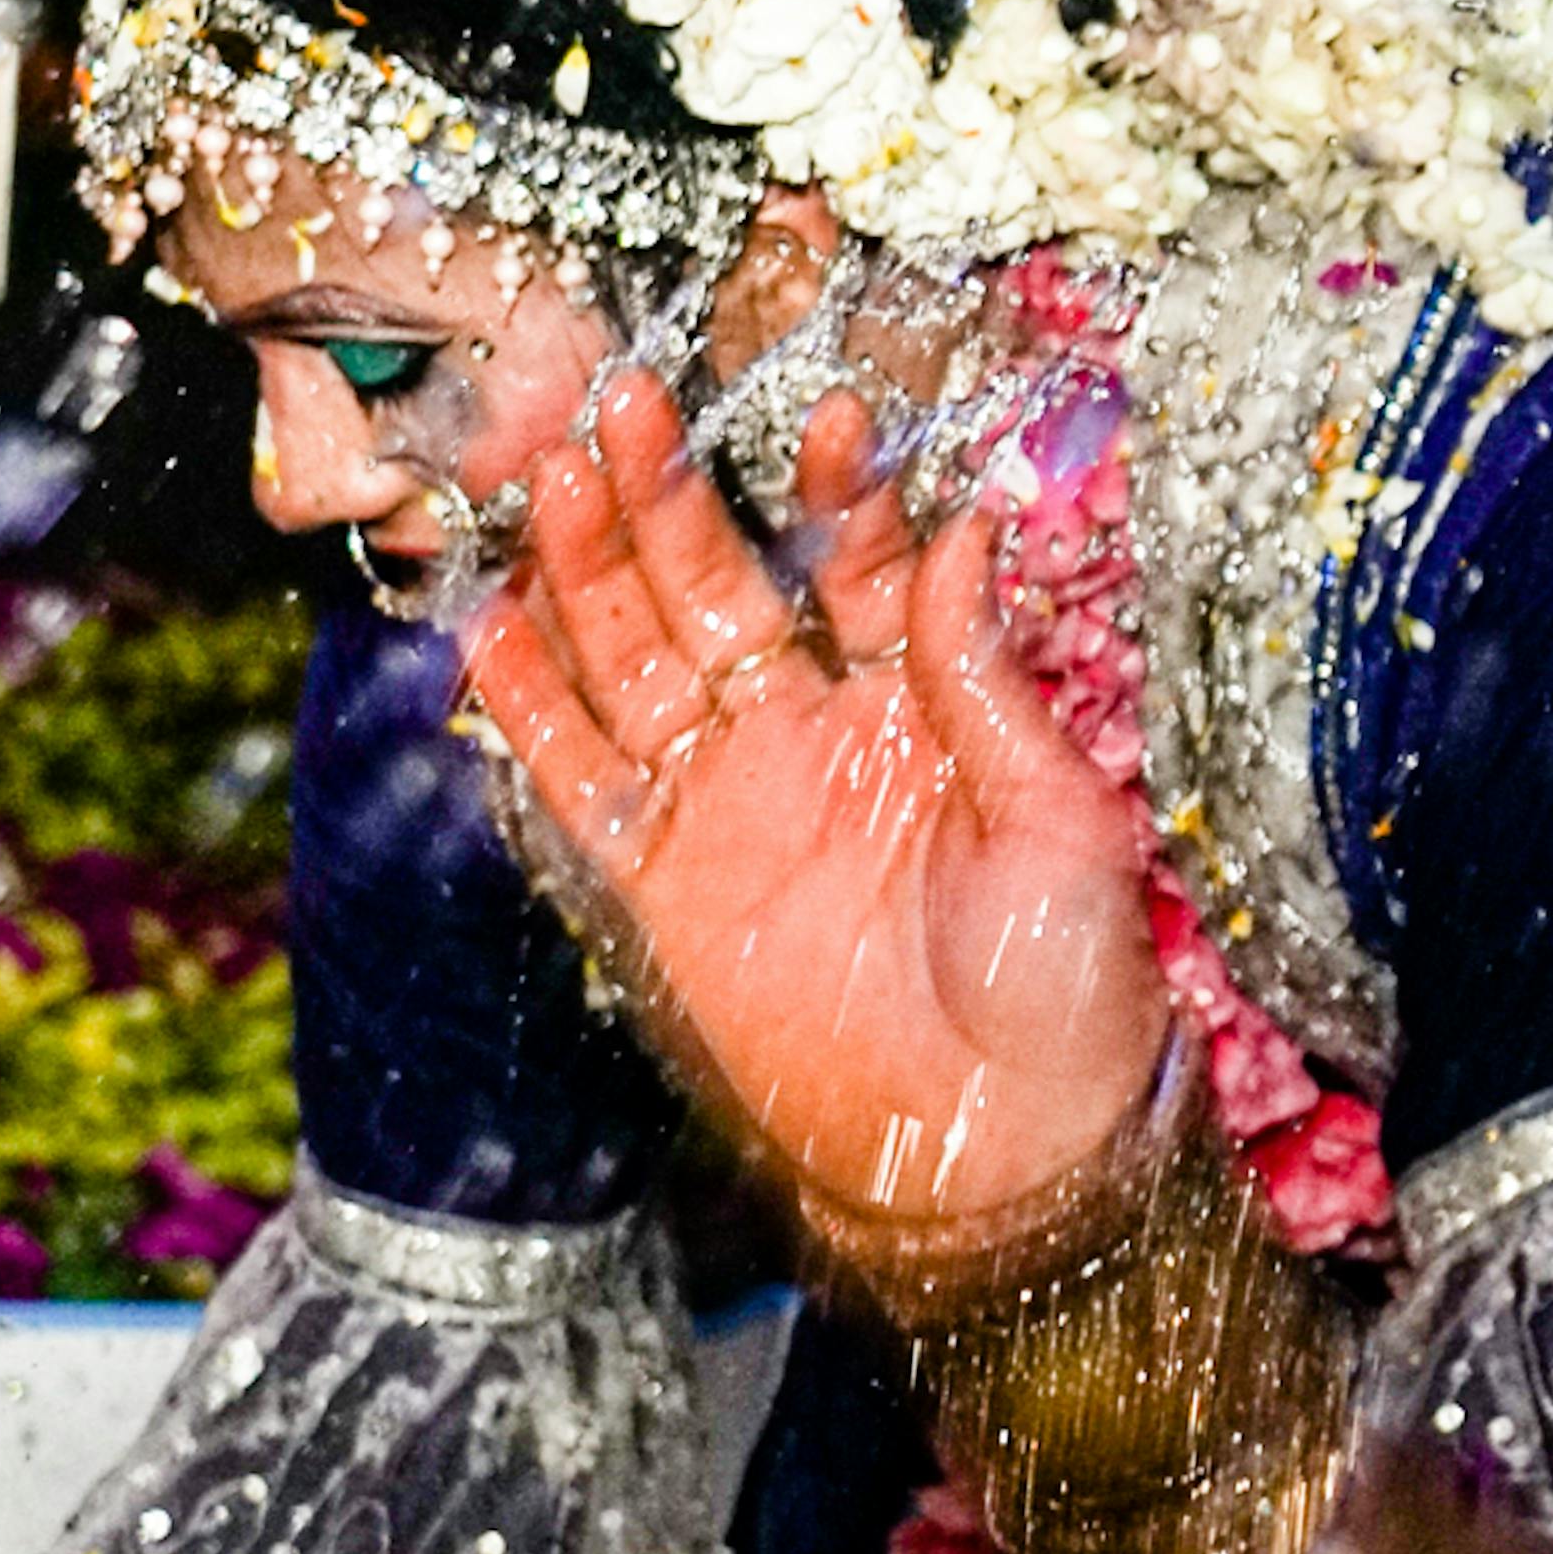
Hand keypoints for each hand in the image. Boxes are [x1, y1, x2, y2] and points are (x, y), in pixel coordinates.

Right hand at [460, 364, 1162, 1261]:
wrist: (999, 1150)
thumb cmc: (1066, 987)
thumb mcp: (1060, 817)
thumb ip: (988, 678)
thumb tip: (968, 528)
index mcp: (922, 710)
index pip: (863, 569)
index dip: (838, 494)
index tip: (824, 417)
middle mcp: (815, 739)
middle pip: (722, 592)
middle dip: (671, 501)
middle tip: (626, 403)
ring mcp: (731, 805)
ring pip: (638, 660)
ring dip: (591, 571)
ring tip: (551, 475)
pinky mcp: (661, 885)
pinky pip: (581, 781)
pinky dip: (529, 708)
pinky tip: (486, 628)